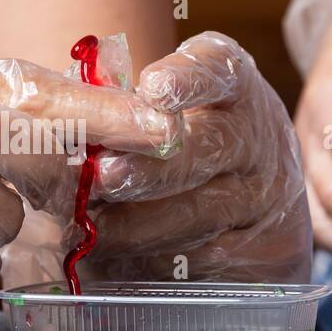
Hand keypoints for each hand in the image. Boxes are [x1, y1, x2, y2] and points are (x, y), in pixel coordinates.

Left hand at [83, 31, 312, 282]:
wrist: (251, 189)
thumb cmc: (181, 135)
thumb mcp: (162, 105)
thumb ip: (118, 107)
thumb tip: (60, 118)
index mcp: (232, 82)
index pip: (216, 71)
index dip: (187, 78)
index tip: (153, 89)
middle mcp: (258, 134)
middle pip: (205, 150)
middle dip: (149, 168)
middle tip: (104, 178)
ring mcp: (267, 193)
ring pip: (200, 212)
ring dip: (138, 224)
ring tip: (90, 226)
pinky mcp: (271, 248)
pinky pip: (206, 258)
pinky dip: (157, 259)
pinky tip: (120, 257)